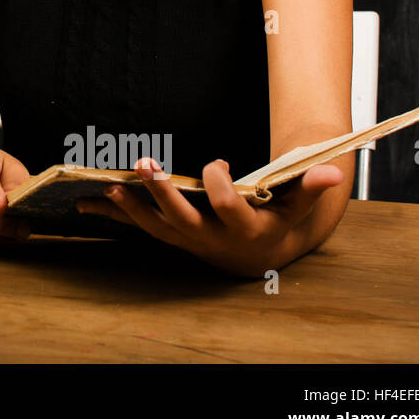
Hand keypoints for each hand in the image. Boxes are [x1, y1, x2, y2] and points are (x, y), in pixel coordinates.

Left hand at [77, 157, 344, 276]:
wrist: (255, 257)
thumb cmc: (276, 222)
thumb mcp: (296, 207)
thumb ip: (309, 188)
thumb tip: (333, 170)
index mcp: (242, 229)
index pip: (227, 206)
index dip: (219, 182)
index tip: (215, 161)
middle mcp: (209, 238)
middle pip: (181, 217)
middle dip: (161, 191)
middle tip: (144, 164)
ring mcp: (185, 239)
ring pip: (153, 225)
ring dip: (129, 205)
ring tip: (106, 185)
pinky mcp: (168, 236)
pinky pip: (138, 224)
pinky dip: (112, 212)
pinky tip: (85, 201)